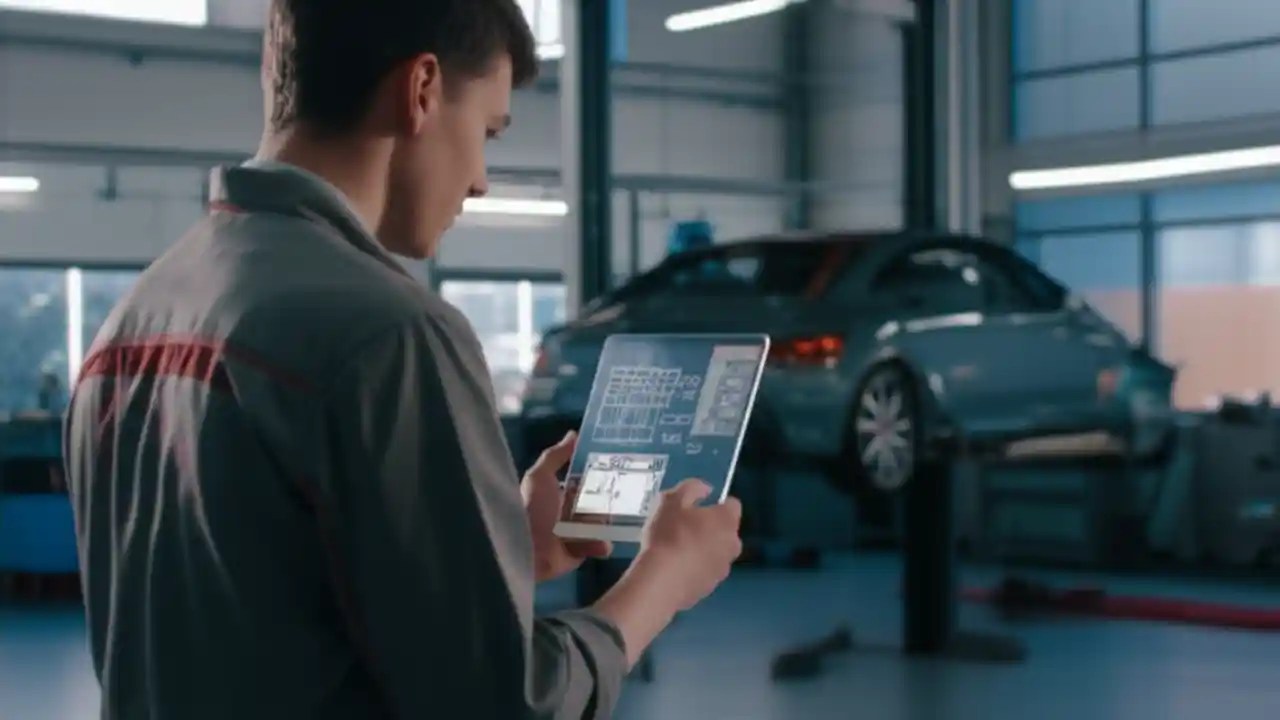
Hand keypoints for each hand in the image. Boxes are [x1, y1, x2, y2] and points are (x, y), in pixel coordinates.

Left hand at [522, 431, 612, 582]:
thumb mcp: (539, 477)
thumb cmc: (532, 509)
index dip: (600, 470)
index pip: (584, 478)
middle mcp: (568, 510)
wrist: (526, 550)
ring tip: (622, 516)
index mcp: (558, 492)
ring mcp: (576, 531)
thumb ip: (555, 456)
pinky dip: (602, 543)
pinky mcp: (581, 551)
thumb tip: (573, 433)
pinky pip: (598, 544)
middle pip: (597, 499)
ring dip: (607, 520)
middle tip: (635, 489)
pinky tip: (605, 540)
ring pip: (602, 521)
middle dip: (612, 496)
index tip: (623, 462)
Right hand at [635, 478, 743, 611]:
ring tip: (676, 551)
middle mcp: (732, 544)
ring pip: (716, 553)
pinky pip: (705, 572)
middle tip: (683, 528)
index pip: (732, 505)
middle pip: (725, 531)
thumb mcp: (671, 500)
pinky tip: (674, 569)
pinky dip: (695, 569)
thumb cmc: (668, 534)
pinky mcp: (710, 588)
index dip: (715, 503)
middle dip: (710, 528)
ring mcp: (723, 569)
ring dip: (703, 550)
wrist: (661, 582)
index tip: (696, 506)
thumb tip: (706, 489)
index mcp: (727, 520)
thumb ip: (692, 488)